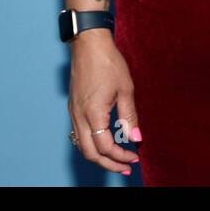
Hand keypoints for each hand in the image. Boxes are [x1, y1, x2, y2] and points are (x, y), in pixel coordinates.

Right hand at [67, 29, 141, 174]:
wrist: (88, 44)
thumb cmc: (108, 62)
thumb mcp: (126, 89)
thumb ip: (130, 116)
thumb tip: (136, 138)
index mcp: (93, 113)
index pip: (105, 147)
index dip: (120, 156)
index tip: (134, 157)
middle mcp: (79, 116)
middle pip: (89, 153)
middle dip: (108, 164)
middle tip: (125, 167)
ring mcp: (73, 112)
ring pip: (82, 145)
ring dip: (99, 156)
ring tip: (117, 158)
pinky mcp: (73, 108)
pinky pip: (79, 134)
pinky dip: (92, 144)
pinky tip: (105, 142)